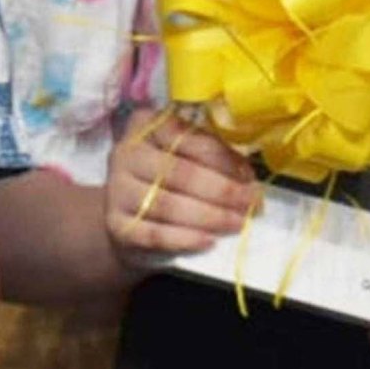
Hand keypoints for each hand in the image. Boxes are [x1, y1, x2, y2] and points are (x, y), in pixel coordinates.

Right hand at [104, 109, 258, 281]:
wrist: (130, 217)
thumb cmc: (167, 180)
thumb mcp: (185, 156)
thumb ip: (211, 157)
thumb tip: (246, 177)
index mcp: (145, 126)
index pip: (186, 138)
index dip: (222, 158)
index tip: (249, 176)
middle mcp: (126, 154)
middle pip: (179, 173)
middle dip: (222, 190)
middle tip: (253, 203)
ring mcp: (117, 190)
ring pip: (168, 205)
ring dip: (210, 216)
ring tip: (238, 223)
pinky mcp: (116, 224)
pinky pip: (153, 234)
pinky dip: (184, 239)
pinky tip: (209, 241)